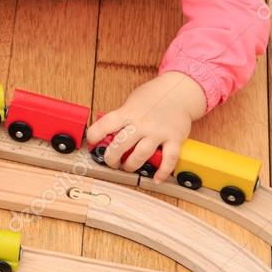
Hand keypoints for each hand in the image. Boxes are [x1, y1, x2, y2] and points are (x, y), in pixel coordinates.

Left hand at [86, 72, 206, 182]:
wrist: (179, 92)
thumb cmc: (153, 96)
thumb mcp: (131, 102)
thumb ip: (121, 117)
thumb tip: (106, 132)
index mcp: (128, 113)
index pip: (105, 125)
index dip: (94, 135)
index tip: (91, 142)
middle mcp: (142, 123)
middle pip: (121, 145)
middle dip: (111, 157)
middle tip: (110, 161)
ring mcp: (158, 132)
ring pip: (141, 155)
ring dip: (131, 165)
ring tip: (128, 167)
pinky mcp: (174, 139)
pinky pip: (169, 160)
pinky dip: (162, 172)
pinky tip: (156, 179)